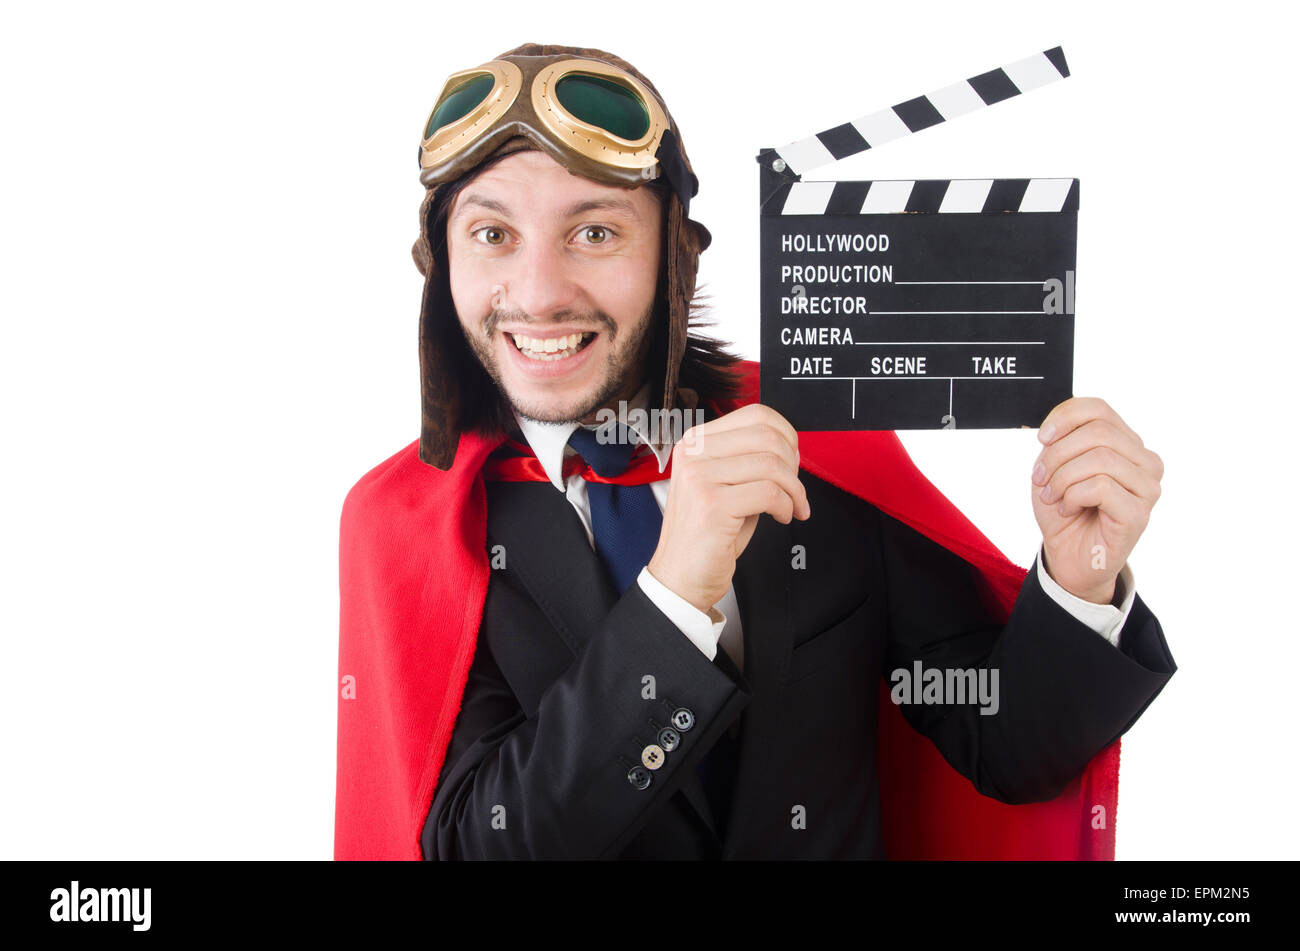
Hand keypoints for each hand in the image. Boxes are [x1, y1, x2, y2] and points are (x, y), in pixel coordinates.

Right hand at [648, 403, 811, 612]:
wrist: (681, 577)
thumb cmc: (708, 534)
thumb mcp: (727, 485)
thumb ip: (750, 461)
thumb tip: (790, 448)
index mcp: (696, 442)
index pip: (755, 414)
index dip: (786, 435)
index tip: (793, 461)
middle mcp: (694, 454)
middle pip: (767, 436)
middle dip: (794, 465)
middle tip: (795, 489)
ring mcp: (699, 477)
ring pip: (772, 464)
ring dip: (795, 490)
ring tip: (792, 507)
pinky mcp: (712, 504)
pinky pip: (770, 493)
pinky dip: (786, 506)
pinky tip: (781, 517)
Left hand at [1030, 397, 1162, 602]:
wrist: (1068, 556)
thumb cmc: (1065, 509)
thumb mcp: (1056, 466)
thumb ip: (1062, 440)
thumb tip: (1055, 423)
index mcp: (1127, 444)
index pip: (1098, 409)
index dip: (1064, 417)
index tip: (1042, 439)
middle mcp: (1145, 462)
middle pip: (1097, 432)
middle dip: (1057, 455)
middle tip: (1041, 480)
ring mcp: (1147, 488)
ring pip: (1100, 458)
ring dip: (1062, 478)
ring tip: (1053, 496)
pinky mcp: (1139, 514)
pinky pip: (1100, 487)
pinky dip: (1072, 497)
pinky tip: (1069, 510)